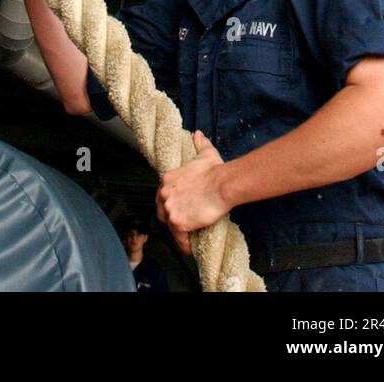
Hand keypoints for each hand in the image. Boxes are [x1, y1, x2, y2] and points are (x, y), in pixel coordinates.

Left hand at [156, 131, 227, 254]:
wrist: (222, 184)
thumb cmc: (214, 170)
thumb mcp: (205, 153)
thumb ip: (200, 144)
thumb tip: (198, 135)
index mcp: (167, 179)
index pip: (162, 196)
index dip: (169, 203)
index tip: (178, 208)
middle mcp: (164, 194)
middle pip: (162, 212)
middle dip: (170, 217)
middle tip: (182, 222)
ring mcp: (169, 209)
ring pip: (169, 226)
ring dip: (177, 232)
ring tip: (187, 236)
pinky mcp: (177, 223)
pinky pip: (178, 238)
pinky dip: (184, 244)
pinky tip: (189, 248)